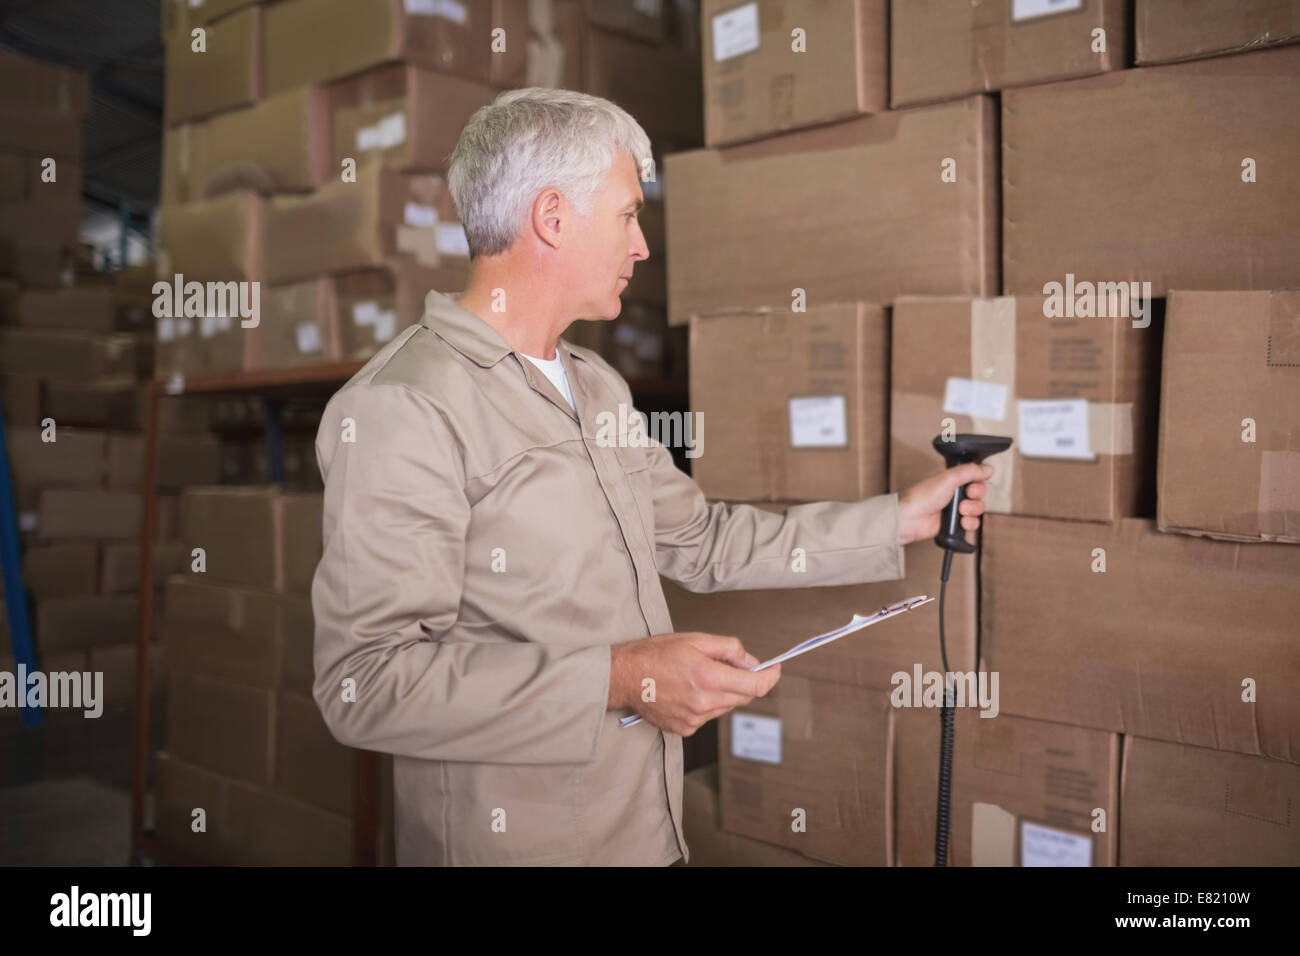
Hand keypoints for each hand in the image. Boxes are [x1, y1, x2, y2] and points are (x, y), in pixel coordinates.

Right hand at [607, 632, 780, 735]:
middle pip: (743, 697)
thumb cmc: (654, 655)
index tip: (774, 669)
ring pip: (725, 706)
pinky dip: (706, 703)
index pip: (756, 686)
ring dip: (723, 692)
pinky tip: (687, 692)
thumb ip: (728, 649)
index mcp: (709, 678)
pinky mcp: (686, 729)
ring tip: (699, 677)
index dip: (770, 677)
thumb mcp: (695, 640)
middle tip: (729, 665)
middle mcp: (705, 703)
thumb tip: (750, 661)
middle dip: (744, 681)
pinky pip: (708, 716)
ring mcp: (695, 719)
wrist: (623, 677)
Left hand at [897, 462, 993, 545]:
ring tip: (960, 511)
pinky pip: (973, 524)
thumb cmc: (922, 497)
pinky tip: (961, 522)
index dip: (979, 482)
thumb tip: (988, 468)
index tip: (972, 484)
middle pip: (979, 494)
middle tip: (965, 497)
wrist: (910, 519)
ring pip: (978, 509)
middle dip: (975, 497)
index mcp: (953, 479)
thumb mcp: (948, 479)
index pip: (976, 478)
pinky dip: (970, 523)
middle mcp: (955, 493)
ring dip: (972, 511)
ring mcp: (955, 509)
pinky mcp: (955, 524)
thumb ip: (969, 471)